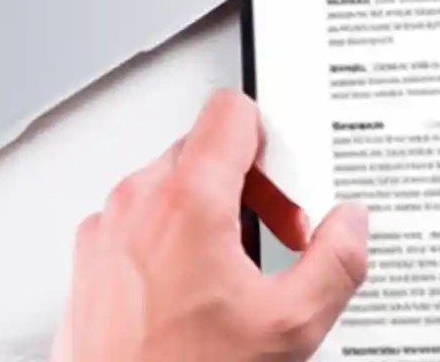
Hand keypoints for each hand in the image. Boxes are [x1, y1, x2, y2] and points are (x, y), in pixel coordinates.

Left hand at [52, 90, 368, 361]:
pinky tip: (195, 291)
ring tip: (236, 272)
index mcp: (187, 201)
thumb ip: (337, 261)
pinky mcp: (89, 261)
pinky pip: (138, 222)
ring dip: (210, 213)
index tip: (287, 182)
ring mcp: (106, 231)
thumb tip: (351, 225)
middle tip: (275, 237)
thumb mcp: (290, 326)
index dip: (271, 139)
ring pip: (169, 184)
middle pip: (203, 149)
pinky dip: (170, 241)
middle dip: (249, 187)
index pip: (231, 112)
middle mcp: (136, 204)